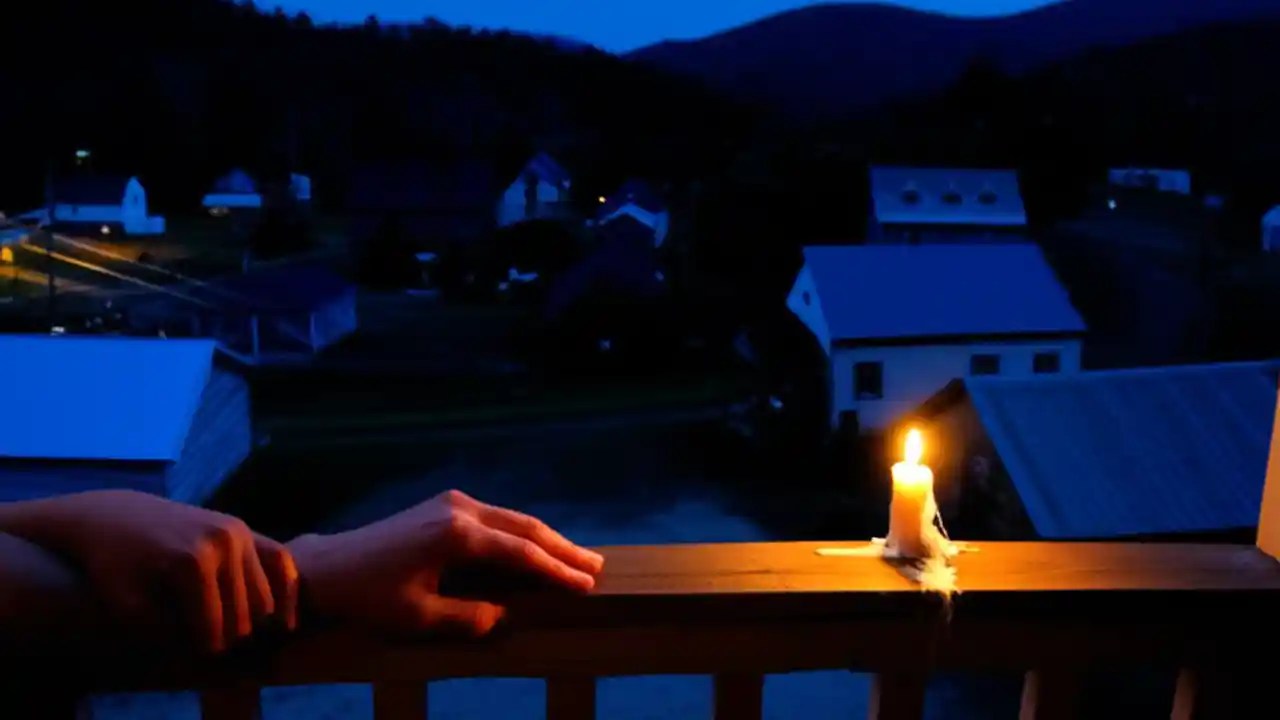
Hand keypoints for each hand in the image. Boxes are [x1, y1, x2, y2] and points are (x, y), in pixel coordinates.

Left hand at [0, 491, 297, 652]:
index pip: (214, 628)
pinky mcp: (244, 527)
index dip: (203, 649)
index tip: (192, 654)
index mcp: (193, 563)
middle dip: (228, 637)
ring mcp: (238, 532)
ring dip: (250, 621)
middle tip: (210, 643)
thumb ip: (165, 631)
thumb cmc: (114, 565)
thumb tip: (206, 644)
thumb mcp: (126, 605)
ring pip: (264, 598)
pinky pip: (281, 563)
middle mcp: (224, 544)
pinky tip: (284, 619)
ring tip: (229, 628)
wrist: (116, 516)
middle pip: (243, 616)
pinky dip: (287, 592)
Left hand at [289, 490, 603, 636]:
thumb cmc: (369, 596)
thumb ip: (467, 617)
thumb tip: (503, 616)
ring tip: (576, 557)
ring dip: (544, 538)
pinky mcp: (444, 505)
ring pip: (512, 518)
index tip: (586, 585)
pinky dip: (521, 533)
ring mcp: (452, 502)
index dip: (556, 570)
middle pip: (525, 527)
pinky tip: (535, 547)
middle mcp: (460, 509)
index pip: (521, 553)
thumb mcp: (418, 618)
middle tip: (596, 566)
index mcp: (457, 535)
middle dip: (562, 548)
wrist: (328, 567)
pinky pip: (495, 517)